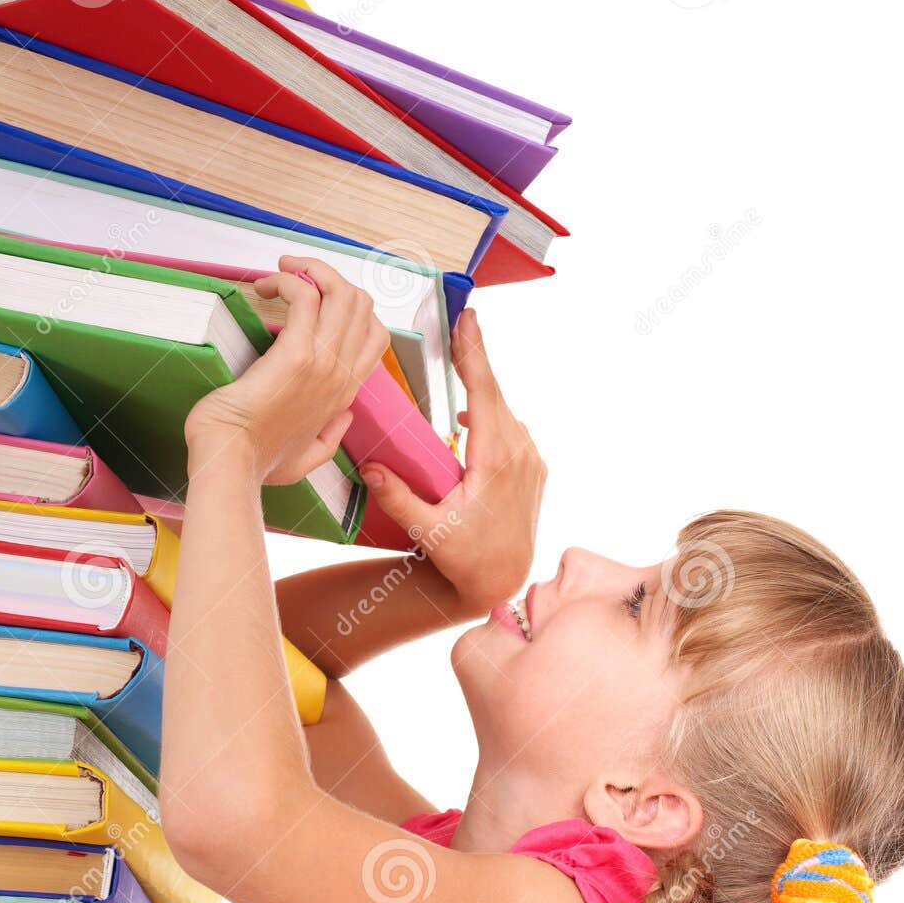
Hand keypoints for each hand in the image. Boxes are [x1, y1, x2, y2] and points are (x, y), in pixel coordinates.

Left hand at [184, 258, 388, 484]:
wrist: (232, 461)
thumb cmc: (258, 461)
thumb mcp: (308, 458)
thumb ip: (332, 437)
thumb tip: (345, 419)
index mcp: (344, 395)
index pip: (375, 335)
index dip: (350, 307)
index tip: (316, 300)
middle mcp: (341, 375)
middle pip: (361, 304)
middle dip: (329, 277)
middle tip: (295, 275)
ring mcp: (323, 364)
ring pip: (342, 293)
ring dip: (311, 270)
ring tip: (282, 271)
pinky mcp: (296, 354)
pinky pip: (306, 296)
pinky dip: (287, 280)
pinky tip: (264, 286)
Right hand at [359, 310, 545, 616]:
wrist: (502, 582)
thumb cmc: (466, 559)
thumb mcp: (428, 531)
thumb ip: (399, 499)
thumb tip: (369, 467)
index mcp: (497, 461)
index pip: (485, 394)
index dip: (475, 354)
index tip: (469, 320)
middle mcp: (521, 455)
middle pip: (495, 395)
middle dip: (475, 359)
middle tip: (462, 323)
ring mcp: (532, 461)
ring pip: (503, 412)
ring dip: (481, 391)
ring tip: (461, 364)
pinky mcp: (534, 470)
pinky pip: (511, 429)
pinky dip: (491, 415)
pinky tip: (471, 419)